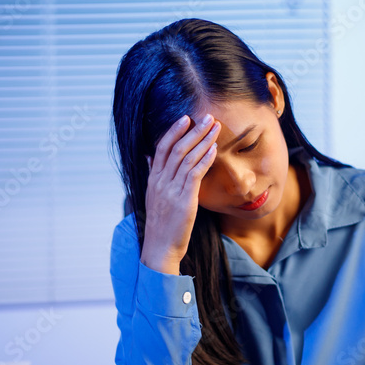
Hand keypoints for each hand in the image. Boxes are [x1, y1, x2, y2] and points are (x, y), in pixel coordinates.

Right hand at [140, 114, 220, 274]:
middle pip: (176, 148)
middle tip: (207, 117)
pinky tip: (214, 150)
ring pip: (186, 158)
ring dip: (203, 141)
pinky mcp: (183, 199)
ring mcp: (171, 190)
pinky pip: (195, 174)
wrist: (160, 247)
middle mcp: (160, 181)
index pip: (162, 148)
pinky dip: (205, 159)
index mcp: (153, 179)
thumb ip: (153, 175)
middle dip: (193, 131)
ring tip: (215, 128)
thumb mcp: (153, 196)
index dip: (174, 131)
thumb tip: (150, 157)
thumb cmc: (161, 224)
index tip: (186, 118)